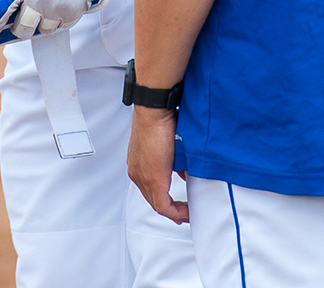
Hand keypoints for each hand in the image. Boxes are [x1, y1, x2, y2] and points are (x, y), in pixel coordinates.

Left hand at [0, 0, 126, 42]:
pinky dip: (61, 18)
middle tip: (26, 16)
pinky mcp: (73, 11)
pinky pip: (63, 25)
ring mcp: (56, 7)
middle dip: (22, 25)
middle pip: (22, 30)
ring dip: (44, 21)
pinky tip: (63, 3)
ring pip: (44, 30)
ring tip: (49, 5)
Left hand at [128, 106, 187, 223]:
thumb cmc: (160, 116)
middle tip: (184, 213)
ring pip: (157, 203)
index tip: (177, 204)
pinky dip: (175, 211)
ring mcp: (142, 176)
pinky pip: (162, 205)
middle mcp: (137, 171)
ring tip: (187, 212)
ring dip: (174, 210)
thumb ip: (176, 161)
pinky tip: (186, 212)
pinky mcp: (153, 179)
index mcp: (138, 162)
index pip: (149, 188)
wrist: (154, 110)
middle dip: (170, 209)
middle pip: (153, 198)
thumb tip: (186, 173)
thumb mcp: (170, 143)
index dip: (164, 198)